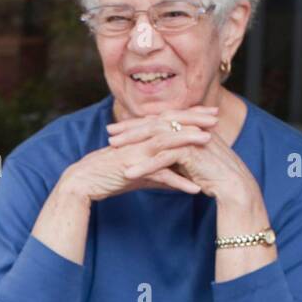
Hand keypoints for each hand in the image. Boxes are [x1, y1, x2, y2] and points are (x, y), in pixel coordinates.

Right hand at [63, 107, 218, 202]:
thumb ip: (160, 172)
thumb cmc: (110, 176)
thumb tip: (180, 179)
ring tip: (210, 141)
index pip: (170, 120)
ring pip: (166, 142)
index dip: (191, 115)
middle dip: (195, 119)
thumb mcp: (140, 172)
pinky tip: (194, 189)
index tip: (211, 113)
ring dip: (189, 140)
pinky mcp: (133, 167)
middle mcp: (140, 139)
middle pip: (171, 124)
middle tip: (216, 116)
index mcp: (142, 136)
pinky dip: (178, 181)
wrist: (84, 182)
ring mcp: (137, 151)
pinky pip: (159, 173)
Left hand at [113, 116, 260, 206]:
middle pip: (154, 123)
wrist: (233, 186)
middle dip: (130, 128)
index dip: (137, 123)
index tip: (117, 128)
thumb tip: (156, 151)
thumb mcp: (188, 159)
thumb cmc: (211, 174)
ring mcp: (191, 137)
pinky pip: (164, 157)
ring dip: (134, 144)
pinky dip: (145, 165)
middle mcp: (190, 126)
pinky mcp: (192, 152)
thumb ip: (174, 150)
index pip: (158, 119)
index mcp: (189, 124)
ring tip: (114, 151)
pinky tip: (129, 173)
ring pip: (156, 137)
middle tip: (109, 133)